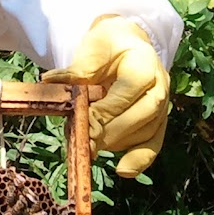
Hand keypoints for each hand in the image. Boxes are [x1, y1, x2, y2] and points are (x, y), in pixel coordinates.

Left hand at [41, 15, 169, 178]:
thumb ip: (78, 68)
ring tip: (87, 143)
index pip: (126, 92)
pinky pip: (153, 145)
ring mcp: (162, 107)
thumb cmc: (109, 45)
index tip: (82, 121)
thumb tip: (51, 82)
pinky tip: (122, 170)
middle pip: (139, 116)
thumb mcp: (94, 47)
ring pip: (143, 133)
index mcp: (145, 64)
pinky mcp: (158, 123)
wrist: (128, 44)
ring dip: (114, 142)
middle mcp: (160, 87)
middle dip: (108, 131)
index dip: (104, 110)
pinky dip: (139, 160)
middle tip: (83, 141)